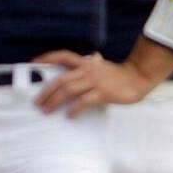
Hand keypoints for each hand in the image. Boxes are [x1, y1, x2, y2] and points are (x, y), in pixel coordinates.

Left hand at [33, 50, 152, 117]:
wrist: (138, 79)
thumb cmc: (119, 75)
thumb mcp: (104, 66)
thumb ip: (95, 63)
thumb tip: (94, 56)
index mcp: (86, 63)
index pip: (64, 56)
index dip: (48, 57)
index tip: (34, 61)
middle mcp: (88, 70)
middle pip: (61, 79)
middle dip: (46, 91)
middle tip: (37, 102)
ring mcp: (95, 81)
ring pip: (68, 90)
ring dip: (54, 101)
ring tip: (46, 110)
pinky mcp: (102, 93)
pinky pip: (83, 101)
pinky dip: (74, 109)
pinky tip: (70, 116)